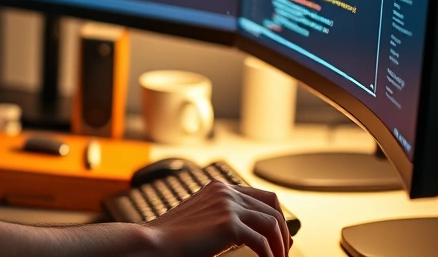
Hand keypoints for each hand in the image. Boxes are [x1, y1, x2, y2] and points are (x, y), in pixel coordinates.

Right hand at [145, 180, 290, 256]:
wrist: (154, 242)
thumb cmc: (172, 236)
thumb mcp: (202, 217)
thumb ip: (222, 215)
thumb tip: (246, 230)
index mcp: (219, 187)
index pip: (262, 195)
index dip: (276, 215)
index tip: (279, 235)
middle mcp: (226, 192)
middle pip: (272, 207)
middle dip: (283, 231)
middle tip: (284, 250)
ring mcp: (228, 206)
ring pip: (272, 223)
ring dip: (280, 245)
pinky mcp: (228, 224)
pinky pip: (262, 242)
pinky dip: (270, 255)